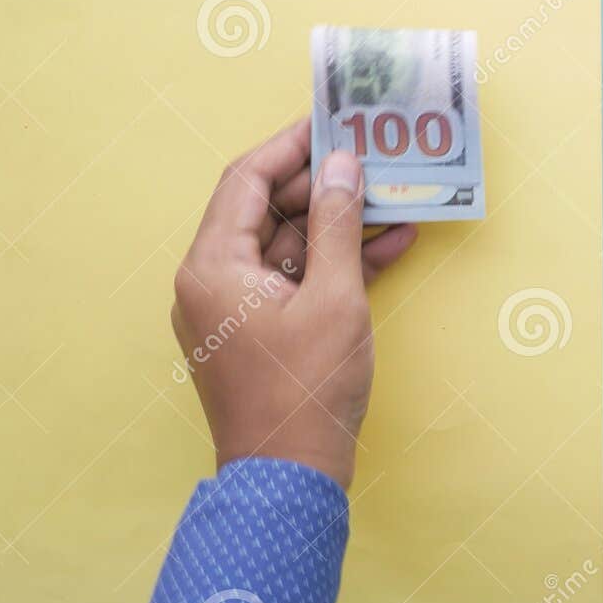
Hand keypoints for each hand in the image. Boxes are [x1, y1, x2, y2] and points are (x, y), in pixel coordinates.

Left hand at [171, 119, 416, 488]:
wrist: (290, 479)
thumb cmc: (307, 389)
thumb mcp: (334, 297)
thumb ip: (337, 224)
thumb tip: (341, 166)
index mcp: (211, 266)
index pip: (244, 180)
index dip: (290, 146)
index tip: (332, 122)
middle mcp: (210, 282)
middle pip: (265, 211)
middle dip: (321, 185)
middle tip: (370, 159)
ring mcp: (232, 311)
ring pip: (285, 246)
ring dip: (336, 225)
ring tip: (391, 197)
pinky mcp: (257, 334)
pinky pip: (294, 281)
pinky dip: (334, 265)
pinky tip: (389, 246)